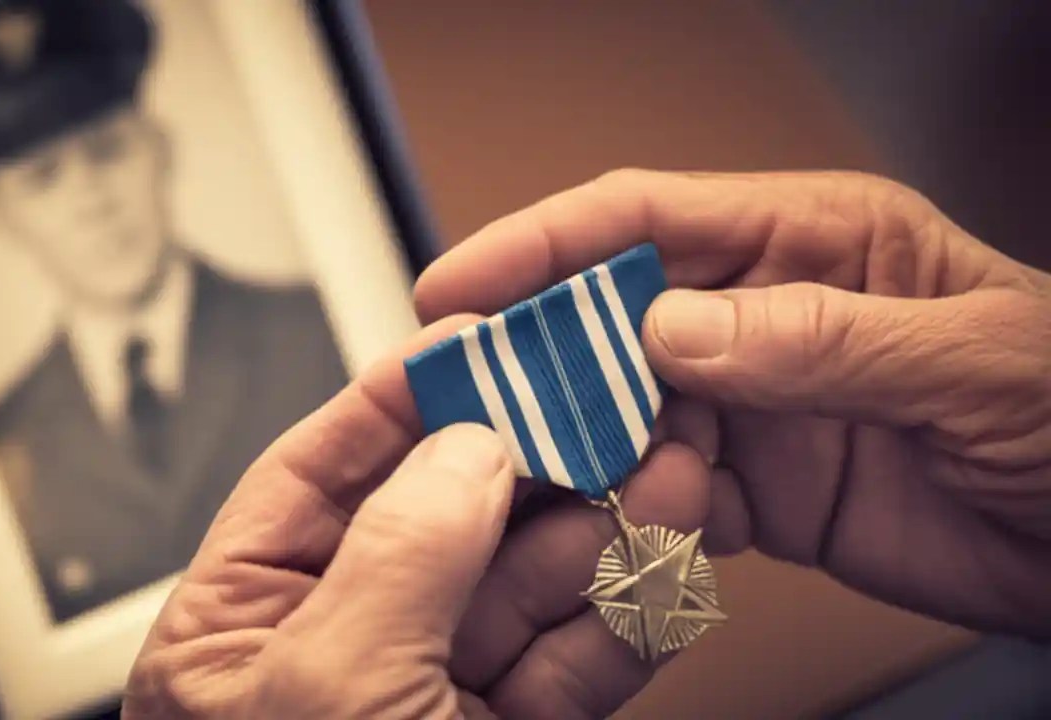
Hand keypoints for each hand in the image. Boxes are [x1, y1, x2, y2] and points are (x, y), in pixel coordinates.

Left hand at [124, 323, 714, 718]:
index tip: (478, 339)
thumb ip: (399, 553)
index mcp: (236, 627)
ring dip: (592, 518)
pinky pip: (569, 660)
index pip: (319, 471)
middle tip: (598, 388)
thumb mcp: (328, 694)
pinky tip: (661, 548)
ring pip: (519, 581)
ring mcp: (428, 698)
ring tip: (658, 453)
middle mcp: (332, 650)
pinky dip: (620, 607)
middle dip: (527, 453)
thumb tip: (466, 445)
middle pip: (440, 514)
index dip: (401, 398)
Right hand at [416, 170, 1050, 638]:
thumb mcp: (970, 359)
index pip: (647, 220)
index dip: (541, 246)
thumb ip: (820, 338)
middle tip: (460, 399)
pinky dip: (635, 521)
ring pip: (625, 418)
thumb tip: (674, 332)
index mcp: (813, 241)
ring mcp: (758, 408)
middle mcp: (768, 315)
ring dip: (580, 452)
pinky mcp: (763, 494)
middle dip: (531, 357)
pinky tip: (625, 535)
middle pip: (612, 321)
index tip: (459, 286)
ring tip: (542, 484)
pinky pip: (667, 499)